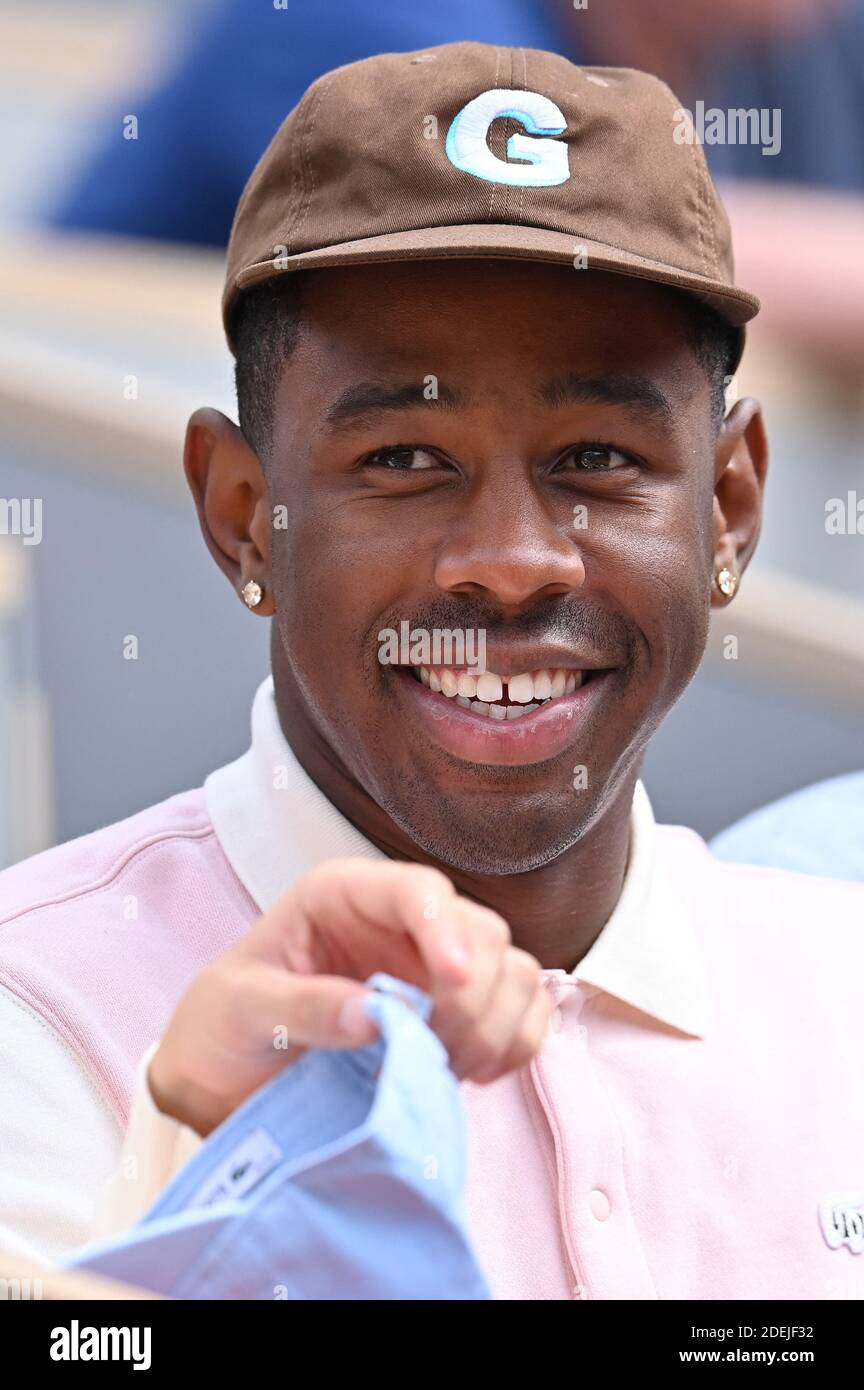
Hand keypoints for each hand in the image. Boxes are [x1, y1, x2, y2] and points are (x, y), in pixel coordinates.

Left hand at [148, 858, 551, 1134]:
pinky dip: (514, 1044)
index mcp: (345, 895)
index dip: (445, 929)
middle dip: (472, 996)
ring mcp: (437, 966)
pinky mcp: (462, 1012)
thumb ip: (302, 1006)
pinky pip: (525, 1014)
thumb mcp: (240, 1008)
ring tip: (443, 1066)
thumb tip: (374, 1016)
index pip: (418, 889)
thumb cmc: (226, 1024)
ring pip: (514, 972)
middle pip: (481, 932)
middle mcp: (403, 922)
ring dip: (495, 1025)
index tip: (453, 982)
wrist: (227, 1076)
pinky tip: (471, 1071)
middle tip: (433, 1050)